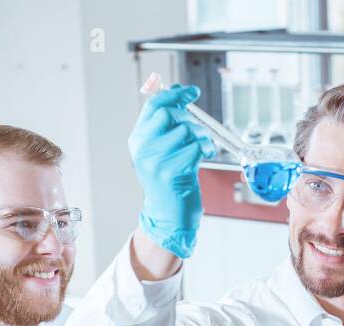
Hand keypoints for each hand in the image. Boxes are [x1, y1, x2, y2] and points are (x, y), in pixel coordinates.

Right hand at [128, 83, 214, 259]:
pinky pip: (194, 148)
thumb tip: (180, 91)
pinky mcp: (170, 173)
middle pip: (170, 113)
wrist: (169, 217)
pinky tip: (205, 156)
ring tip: (203, 147)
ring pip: (185, 130)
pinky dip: (205, 149)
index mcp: (138, 139)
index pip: (154, 104)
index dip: (175, 94)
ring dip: (201, 136)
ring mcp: (154, 161)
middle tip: (199, 132)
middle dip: (190, 119)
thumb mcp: (164, 149)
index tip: (192, 92)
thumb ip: (169, 123)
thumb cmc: (171, 182)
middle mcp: (142, 149)